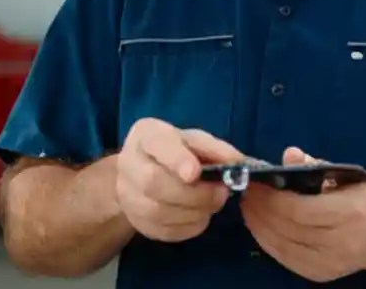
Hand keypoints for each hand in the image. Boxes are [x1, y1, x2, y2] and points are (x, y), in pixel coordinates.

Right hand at [116, 118, 245, 242]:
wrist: (146, 172)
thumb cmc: (178, 151)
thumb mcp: (196, 141)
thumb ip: (215, 149)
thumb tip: (238, 163)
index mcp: (146, 135)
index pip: (157, 144)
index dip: (176, 160)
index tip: (195, 172)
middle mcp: (128, 164)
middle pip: (153, 183)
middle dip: (194, 192)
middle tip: (221, 192)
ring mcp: (127, 196)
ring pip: (158, 212)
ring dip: (194, 212)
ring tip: (213, 203)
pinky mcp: (137, 222)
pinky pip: (164, 231)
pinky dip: (189, 227)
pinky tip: (201, 216)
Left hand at [240, 147, 365, 282]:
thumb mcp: (349, 177)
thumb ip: (318, 165)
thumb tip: (290, 154)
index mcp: (350, 212)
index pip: (300, 209)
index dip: (272, 198)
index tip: (256, 182)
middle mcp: (340, 242)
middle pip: (287, 228)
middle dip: (260, 210)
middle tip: (246, 192)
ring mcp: (329, 263)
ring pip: (282, 246)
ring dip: (258, 226)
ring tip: (248, 207)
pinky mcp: (319, 274)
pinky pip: (284, 258)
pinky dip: (267, 241)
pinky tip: (259, 226)